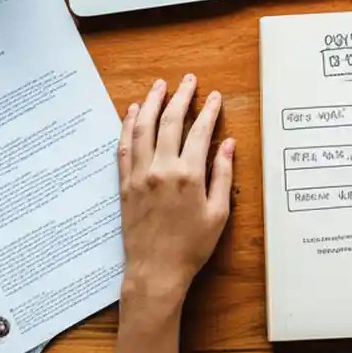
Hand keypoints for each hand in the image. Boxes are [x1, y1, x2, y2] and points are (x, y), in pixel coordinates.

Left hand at [118, 75, 234, 307]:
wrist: (156, 271)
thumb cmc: (191, 247)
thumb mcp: (218, 213)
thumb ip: (222, 175)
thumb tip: (227, 145)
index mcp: (188, 175)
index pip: (199, 131)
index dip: (208, 110)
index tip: (214, 97)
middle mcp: (161, 169)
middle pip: (169, 122)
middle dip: (180, 97)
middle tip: (187, 81)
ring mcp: (140, 175)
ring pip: (143, 128)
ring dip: (150, 103)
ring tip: (158, 86)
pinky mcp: (125, 185)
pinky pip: (124, 147)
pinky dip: (128, 126)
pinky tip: (132, 113)